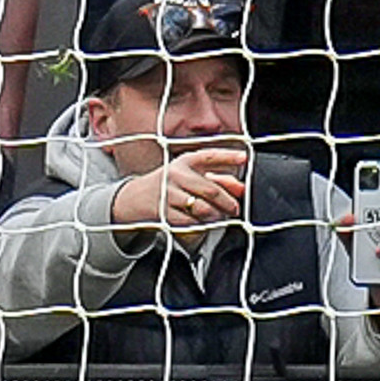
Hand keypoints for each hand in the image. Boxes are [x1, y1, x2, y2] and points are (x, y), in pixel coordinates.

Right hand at [110, 145, 248, 236]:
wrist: (135, 198)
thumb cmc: (170, 185)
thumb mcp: (191, 175)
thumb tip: (241, 188)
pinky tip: (203, 223)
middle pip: (211, 190)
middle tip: (235, 208)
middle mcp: (176, 175)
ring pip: (203, 208)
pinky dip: (201, 225)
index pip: (209, 156)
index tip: (245, 158)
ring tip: (219, 217)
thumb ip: (218, 179)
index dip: (228, 156)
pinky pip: (190, 222)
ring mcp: (169, 194)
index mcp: (185, 162)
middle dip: (228, 202)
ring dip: (216, 215)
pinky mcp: (164, 212)